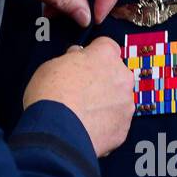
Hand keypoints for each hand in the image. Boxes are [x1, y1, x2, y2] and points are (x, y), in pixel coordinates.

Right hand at [23, 38, 134, 156]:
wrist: (57, 131)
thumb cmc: (50, 94)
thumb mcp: (51, 65)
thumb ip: (70, 59)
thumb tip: (76, 58)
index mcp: (105, 55)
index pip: (107, 45)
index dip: (94, 54)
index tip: (84, 62)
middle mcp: (122, 76)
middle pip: (116, 73)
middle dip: (103, 79)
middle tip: (81, 90)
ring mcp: (126, 104)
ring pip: (118, 98)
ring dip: (106, 102)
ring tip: (83, 113)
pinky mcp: (124, 127)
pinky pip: (116, 122)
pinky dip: (105, 124)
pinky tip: (87, 127)